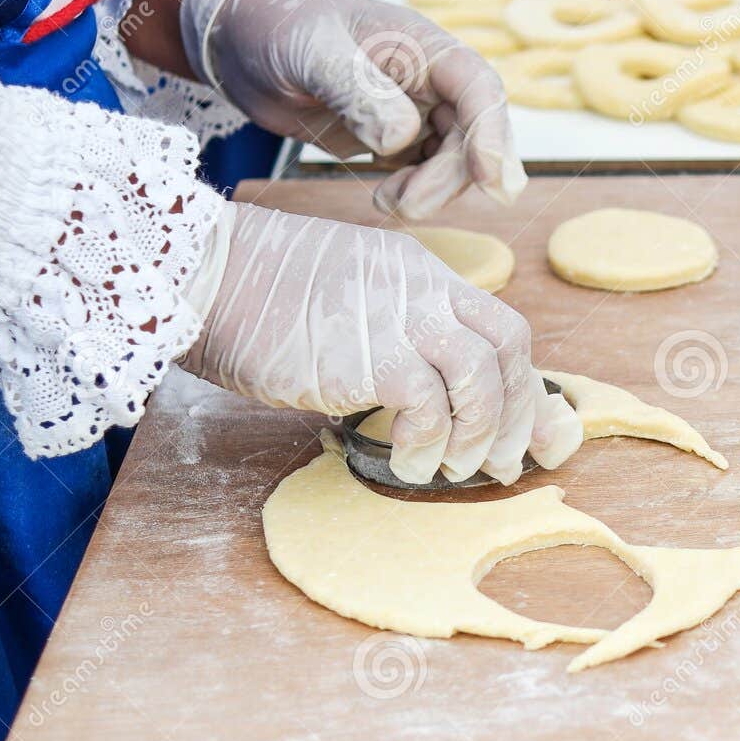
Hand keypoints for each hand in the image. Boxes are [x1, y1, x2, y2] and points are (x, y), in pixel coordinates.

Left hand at [181, 0, 526, 219]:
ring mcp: (409, 108)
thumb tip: (400, 138)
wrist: (239, 37)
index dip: (494, 134)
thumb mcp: (310, 51)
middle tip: (408, 206)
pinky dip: (416, 190)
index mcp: (420, 43)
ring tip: (387, 203)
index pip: (478, 86)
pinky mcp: (387, 136)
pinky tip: (384, 198)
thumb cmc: (276, 25)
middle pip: (473, 132)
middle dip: (453, 176)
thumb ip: (355, 90)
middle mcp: (426, 76)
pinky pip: (423, 169)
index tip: (493, 183)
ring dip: (435, 190)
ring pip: (452, 158)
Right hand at [181, 203, 578, 484]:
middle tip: (498, 463)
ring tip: (450, 469)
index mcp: (417, 271)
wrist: (212, 277)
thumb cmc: (259, 297)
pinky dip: (428, 443)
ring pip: (481, 378)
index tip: (527, 429)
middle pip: (506, 347)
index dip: (521, 382)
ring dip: (476, 434)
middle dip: (514, 414)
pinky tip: (408, 462)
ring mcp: (400, 318)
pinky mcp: (374, 357)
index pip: (498, 323)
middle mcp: (421, 287)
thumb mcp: (345, 299)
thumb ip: (391, 332)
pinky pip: (430, 408)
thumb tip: (422, 393)